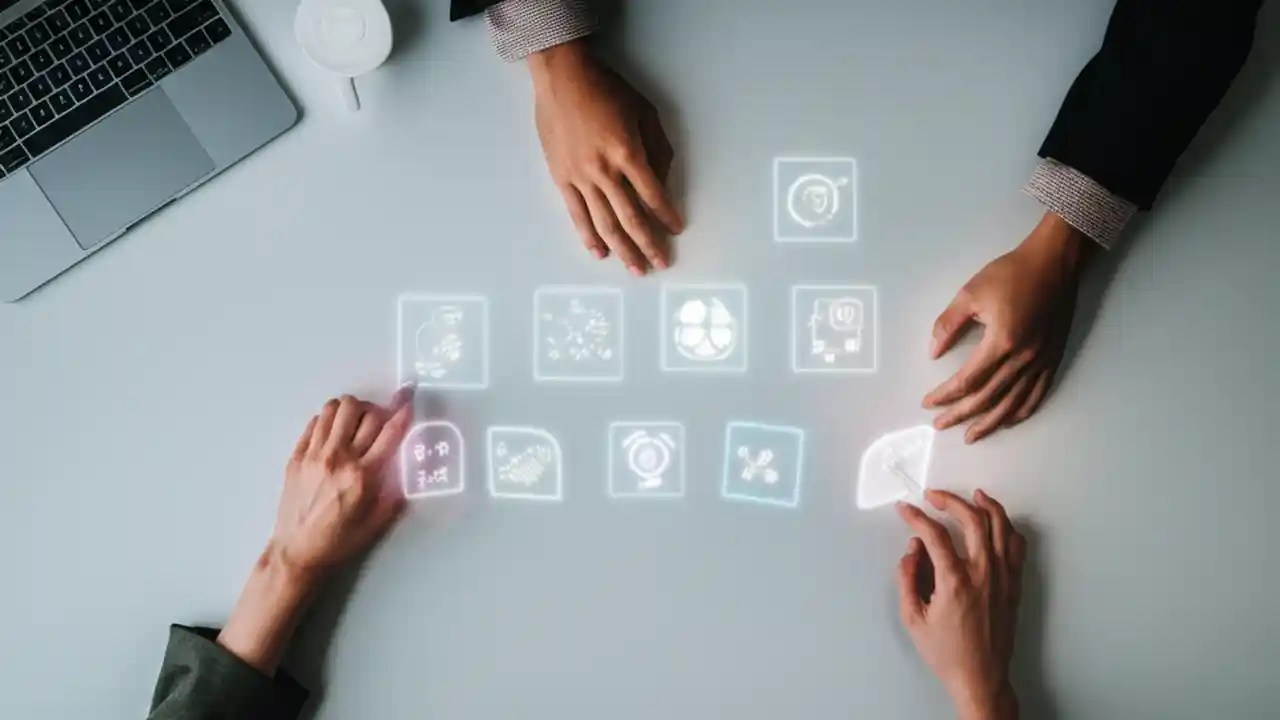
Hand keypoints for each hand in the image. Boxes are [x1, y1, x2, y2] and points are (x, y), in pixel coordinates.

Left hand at [271, 390, 413, 579]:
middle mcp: (339, 459)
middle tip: (379, 421)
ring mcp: (314, 455)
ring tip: (354, 422)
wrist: (296, 552)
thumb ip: (394, 496)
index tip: (408, 396)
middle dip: (377, 410)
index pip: (389, 433)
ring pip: (335, 409)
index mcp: (363, 476)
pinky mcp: (296, 456)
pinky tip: (333, 433)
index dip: (402, 411)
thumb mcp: (376, 524)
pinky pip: (314, 422)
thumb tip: (405, 472)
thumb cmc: (339, 542)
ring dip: (351, 409)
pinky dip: (328, 419)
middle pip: (363, 413)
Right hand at [529, 40, 683, 274]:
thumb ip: (657, 148)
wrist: (562, 77)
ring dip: (622, 249)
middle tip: (660, 263)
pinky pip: (577, 214)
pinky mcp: (561, 178)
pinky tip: (600, 253)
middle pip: (630, 218)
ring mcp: (580, 177)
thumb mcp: (645, 111)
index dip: (667, 215)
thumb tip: (661, 180)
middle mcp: (605, 171)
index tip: (676, 229)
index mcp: (628, 153)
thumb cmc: (607, 89)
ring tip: (635, 268)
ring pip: (604, 223)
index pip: (653, 195)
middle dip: (648, 244)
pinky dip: (589, 236)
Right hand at [896, 490, 1025, 719]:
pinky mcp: (1014, 585)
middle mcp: (983, 573)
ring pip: (1001, 527)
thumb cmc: (947, 653)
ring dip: (987, 505)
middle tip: (935, 496)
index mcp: (955, 581)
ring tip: (974, 495)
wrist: (980, 677)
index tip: (907, 510)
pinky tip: (999, 522)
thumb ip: (907, 578)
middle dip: (951, 500)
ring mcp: (1003, 578)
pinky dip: (1008, 528)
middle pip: (972, 520)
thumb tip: (912, 550)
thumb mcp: (913, 618)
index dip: (916, 516)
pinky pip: (1017, 547)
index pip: (935, 534)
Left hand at [924, 212, 1091, 441]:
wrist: (1054, 263)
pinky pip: (1037, 394)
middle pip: (987, 399)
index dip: (945, 395)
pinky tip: (1008, 421)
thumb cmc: (1010, 274)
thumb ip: (948, 325)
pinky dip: (1021, 411)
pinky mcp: (1053, 358)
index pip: (967, 381)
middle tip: (940, 425)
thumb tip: (933, 352)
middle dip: (961, 415)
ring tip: (971, 436)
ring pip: (1013, 404)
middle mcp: (1023, 359)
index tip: (928, 403)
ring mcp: (1041, 361)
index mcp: (1001, 343)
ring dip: (990, 423)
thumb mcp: (970, 294)